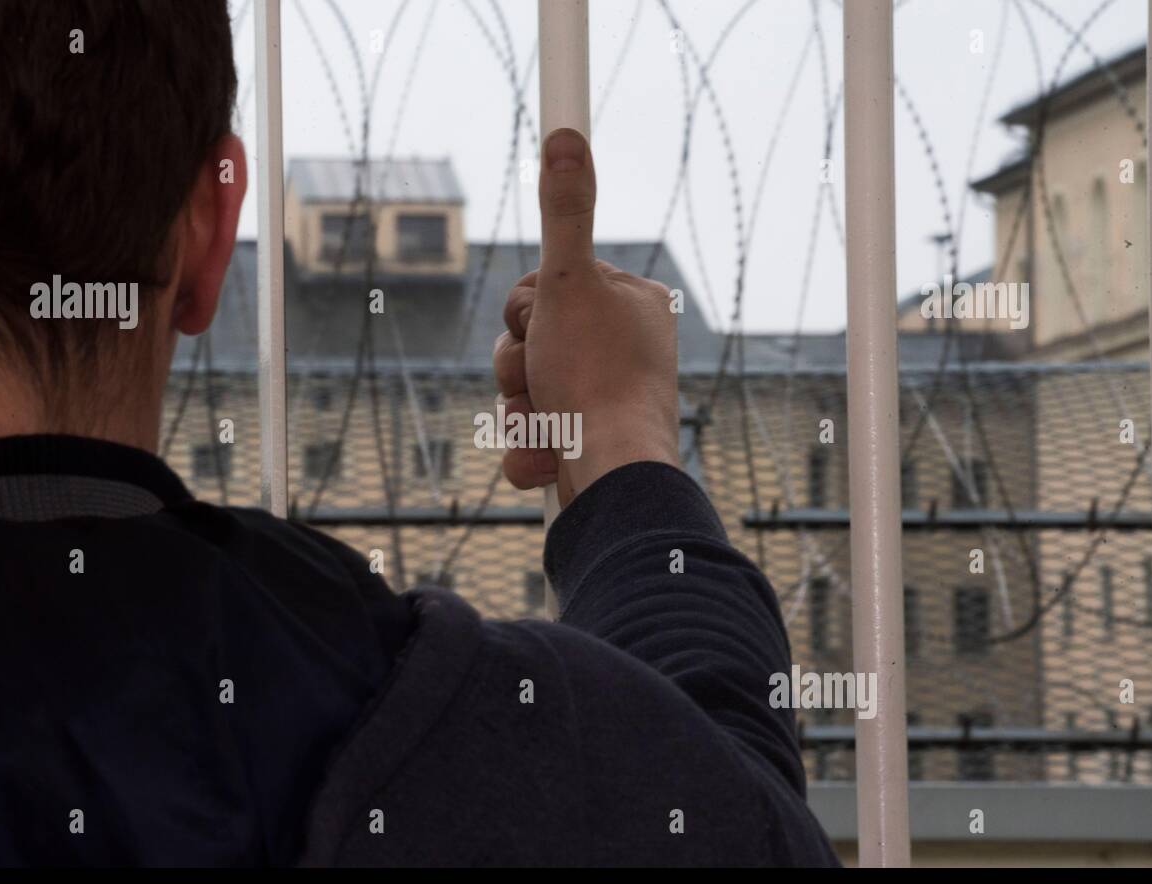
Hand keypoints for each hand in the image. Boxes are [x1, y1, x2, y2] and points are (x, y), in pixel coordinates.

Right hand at [493, 127, 680, 506]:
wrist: (612, 477)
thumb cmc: (597, 379)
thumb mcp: (570, 283)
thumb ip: (566, 214)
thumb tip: (566, 138)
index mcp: (633, 302)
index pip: (546, 284)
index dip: (526, 306)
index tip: (541, 322)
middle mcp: (625, 347)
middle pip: (530, 338)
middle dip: (517, 366)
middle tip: (540, 376)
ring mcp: (606, 397)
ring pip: (526, 388)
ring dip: (520, 411)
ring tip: (546, 424)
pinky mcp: (589, 441)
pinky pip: (535, 432)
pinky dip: (531, 445)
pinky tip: (549, 455)